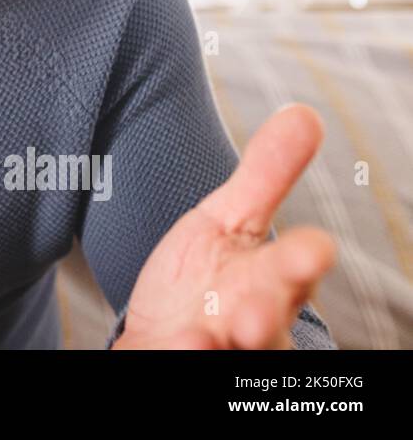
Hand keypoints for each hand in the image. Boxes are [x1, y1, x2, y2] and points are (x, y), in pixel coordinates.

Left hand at [112, 103, 336, 348]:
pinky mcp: (178, 366)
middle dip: (265, 318)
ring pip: (232, 358)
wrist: (165, 332)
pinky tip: (173, 347)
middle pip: (268, 323)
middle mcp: (253, 323)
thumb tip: (306, 112)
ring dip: (215, 349)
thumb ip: (267, 174)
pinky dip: (175, 358)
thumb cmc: (207, 275)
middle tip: (254, 315)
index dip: (305, 259)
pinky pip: (176, 368)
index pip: (296, 268)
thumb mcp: (229, 218)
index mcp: (271, 279)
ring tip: (198, 340)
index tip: (315, 248)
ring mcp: (218, 351)